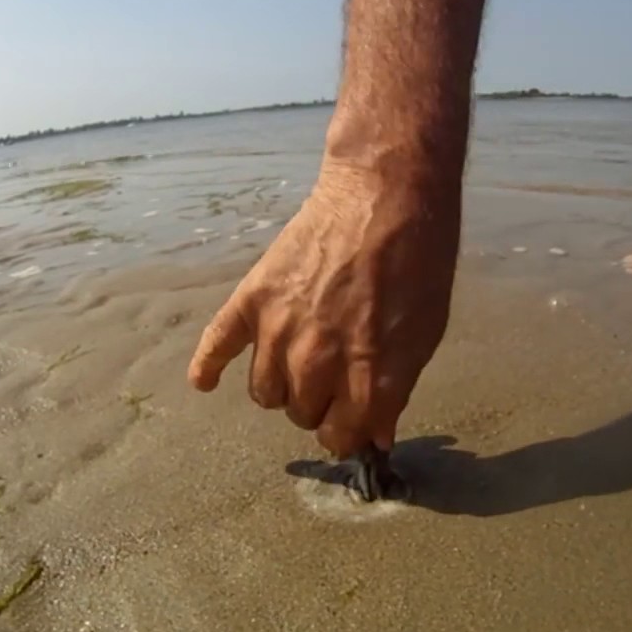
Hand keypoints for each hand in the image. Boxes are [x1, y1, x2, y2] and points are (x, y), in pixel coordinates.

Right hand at [187, 160, 458, 458]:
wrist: (384, 194)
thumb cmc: (419, 262)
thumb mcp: (425, 333)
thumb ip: (397, 388)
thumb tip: (378, 435)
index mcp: (368, 375)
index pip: (342, 437)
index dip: (348, 434)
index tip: (351, 424)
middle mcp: (318, 362)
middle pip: (301, 415)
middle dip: (318, 406)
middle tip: (331, 380)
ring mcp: (280, 330)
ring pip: (264, 392)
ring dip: (281, 387)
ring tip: (295, 365)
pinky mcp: (253, 299)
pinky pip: (217, 344)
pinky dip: (208, 367)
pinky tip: (205, 382)